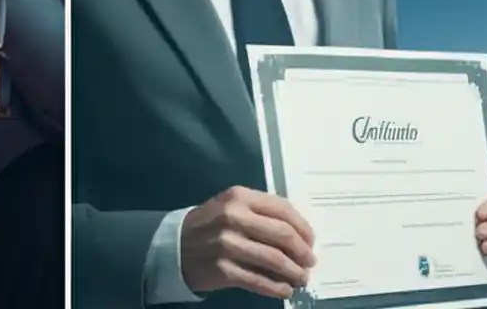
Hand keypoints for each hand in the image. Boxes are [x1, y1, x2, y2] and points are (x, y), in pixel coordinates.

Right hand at [180, 186, 316, 299]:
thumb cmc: (210, 225)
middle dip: (303, 252)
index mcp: (239, 197)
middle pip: (283, 235)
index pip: (283, 210)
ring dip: (294, 272)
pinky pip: (259, 280)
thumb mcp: (231, 206)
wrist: (175, 247)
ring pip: (274, 259)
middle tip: (310, 262)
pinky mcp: (223, 269)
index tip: (311, 241)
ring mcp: (227, 244)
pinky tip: (284, 289)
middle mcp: (233, 217)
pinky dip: (276, 287)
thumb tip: (299, 235)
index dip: (303, 228)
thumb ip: (261, 213)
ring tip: (301, 278)